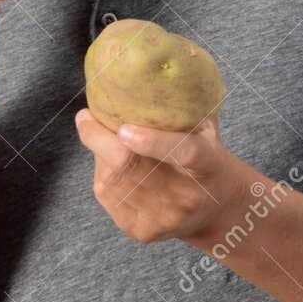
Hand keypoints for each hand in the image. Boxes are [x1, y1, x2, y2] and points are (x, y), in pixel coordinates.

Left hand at [73, 109, 248, 246]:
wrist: (216, 211)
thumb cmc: (206, 158)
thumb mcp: (207, 130)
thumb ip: (183, 107)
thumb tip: (147, 70)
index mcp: (208, 164)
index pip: (184, 153)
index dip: (153, 142)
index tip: (124, 128)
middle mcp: (186, 196)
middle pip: (131, 168)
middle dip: (100, 140)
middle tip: (86, 118)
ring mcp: (163, 217)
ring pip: (112, 180)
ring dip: (99, 155)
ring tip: (102, 138)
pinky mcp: (142, 231)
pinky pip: (107, 196)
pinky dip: (102, 174)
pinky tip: (110, 164)